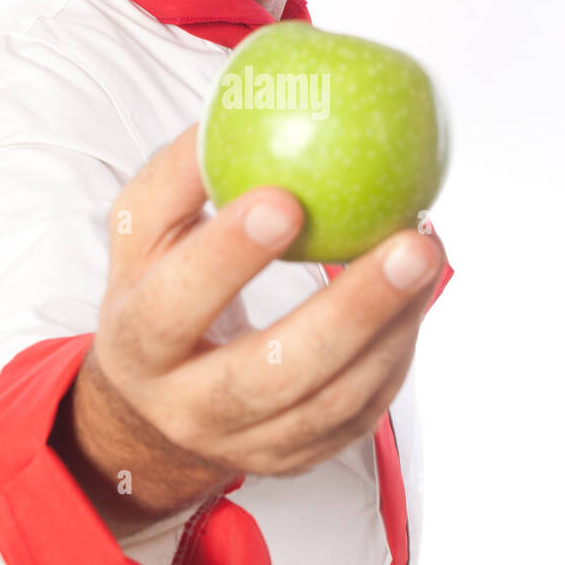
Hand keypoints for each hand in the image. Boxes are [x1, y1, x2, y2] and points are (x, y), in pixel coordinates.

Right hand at [90, 122, 446, 482]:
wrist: (156, 411)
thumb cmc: (157, 292)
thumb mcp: (142, 234)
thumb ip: (179, 176)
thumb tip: (234, 108)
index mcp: (139, 343)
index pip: (174, 305)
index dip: (226, 258)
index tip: (286, 199)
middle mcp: (190, 407)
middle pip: (272, 373)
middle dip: (350, 311)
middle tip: (410, 243)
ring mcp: (251, 444)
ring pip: (334, 401)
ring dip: (394, 327)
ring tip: (426, 253)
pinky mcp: (302, 455)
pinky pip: (363, 410)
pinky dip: (398, 349)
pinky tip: (418, 292)